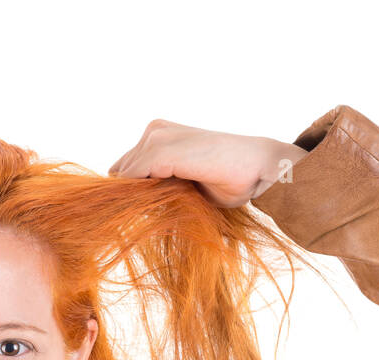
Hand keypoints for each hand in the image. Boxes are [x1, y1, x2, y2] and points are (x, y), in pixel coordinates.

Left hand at [108, 119, 306, 206]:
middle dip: (131, 193)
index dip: (131, 191)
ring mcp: (157, 137)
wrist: (258, 169)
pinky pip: (131, 178)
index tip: (143, 211)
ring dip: (137, 196)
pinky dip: (138, 195)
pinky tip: (160, 205)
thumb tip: (130, 203)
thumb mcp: (182, 183)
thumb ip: (157, 186)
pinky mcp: (160, 150)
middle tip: (154, 212)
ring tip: (163, 208)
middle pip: (120, 171)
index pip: (125, 167)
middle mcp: (155, 130)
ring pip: (124, 176)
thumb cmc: (227, 180)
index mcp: (160, 133)